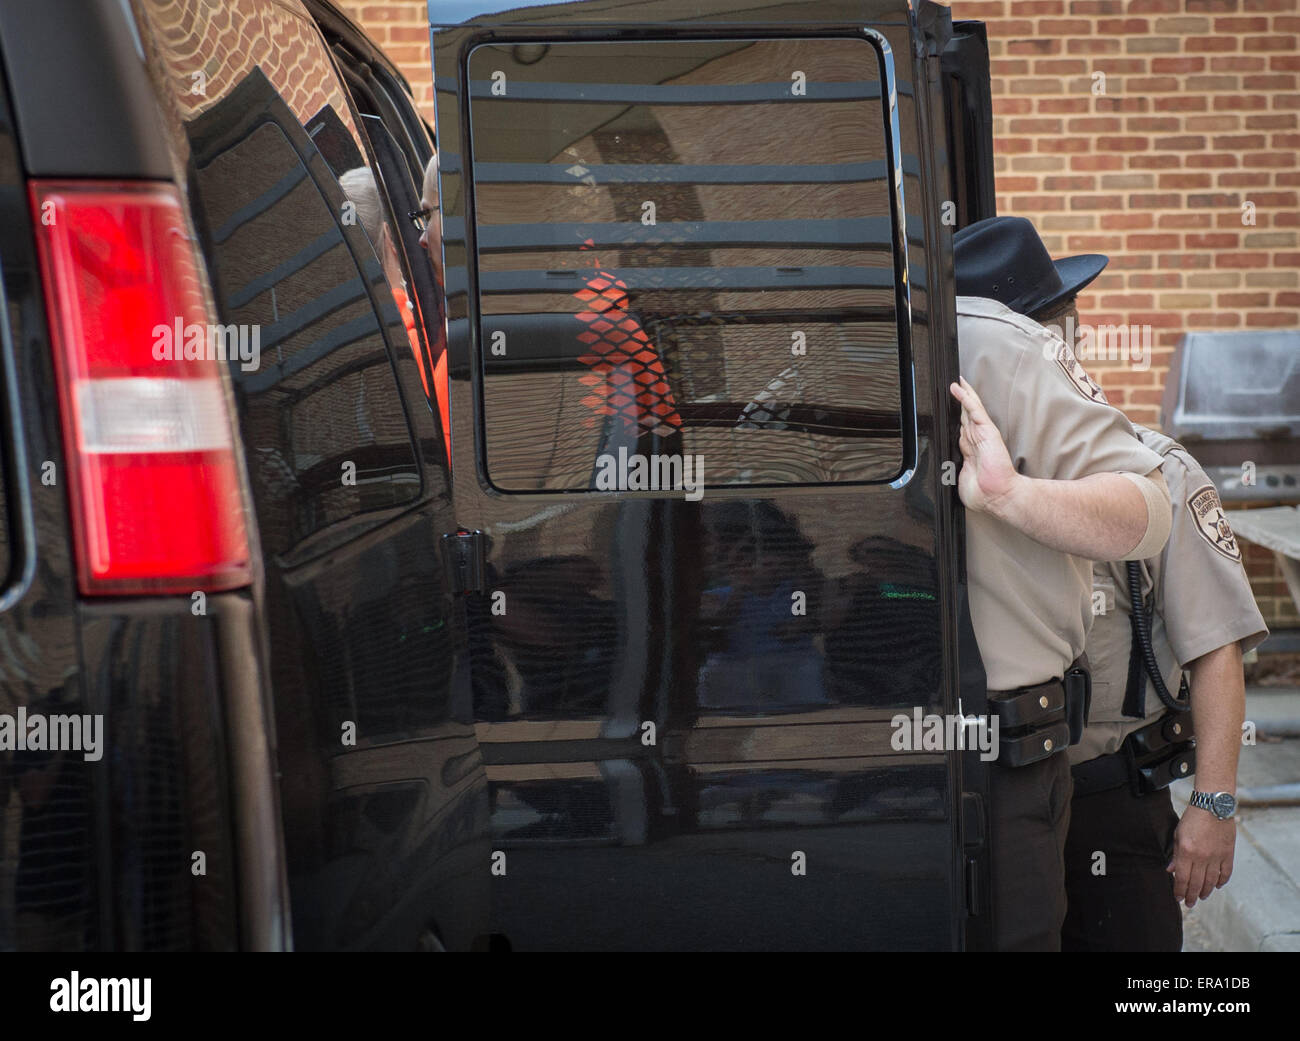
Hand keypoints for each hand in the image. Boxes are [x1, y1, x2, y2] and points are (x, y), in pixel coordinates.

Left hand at [949, 378, 1019, 513]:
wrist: (997, 496)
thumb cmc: (982, 493)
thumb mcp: (960, 477)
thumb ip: (954, 465)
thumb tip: (945, 463)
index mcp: (971, 450)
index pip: (962, 428)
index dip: (956, 417)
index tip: (949, 407)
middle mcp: (976, 439)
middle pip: (965, 415)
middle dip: (959, 401)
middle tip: (954, 387)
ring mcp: (982, 434)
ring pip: (970, 409)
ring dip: (963, 394)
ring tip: (957, 381)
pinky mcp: (986, 431)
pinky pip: (974, 410)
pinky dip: (966, 398)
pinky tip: (959, 388)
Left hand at [1168, 807, 1235, 907]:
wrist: (1213, 806)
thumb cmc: (1192, 819)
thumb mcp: (1178, 835)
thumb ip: (1176, 855)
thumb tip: (1171, 871)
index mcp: (1187, 852)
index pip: (1182, 878)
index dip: (1180, 890)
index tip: (1178, 898)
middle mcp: (1202, 857)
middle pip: (1196, 883)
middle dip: (1192, 895)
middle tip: (1190, 903)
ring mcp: (1217, 857)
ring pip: (1211, 881)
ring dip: (1205, 891)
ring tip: (1201, 897)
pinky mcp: (1228, 854)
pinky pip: (1225, 873)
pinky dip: (1221, 881)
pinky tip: (1216, 886)